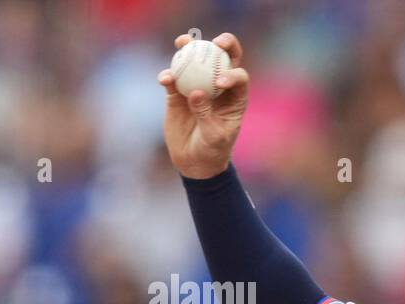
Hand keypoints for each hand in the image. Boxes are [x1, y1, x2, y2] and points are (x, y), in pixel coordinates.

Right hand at [157, 32, 249, 179]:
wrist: (193, 160)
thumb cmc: (212, 150)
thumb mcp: (213, 136)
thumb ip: (206, 114)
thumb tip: (196, 92)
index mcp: (235, 98)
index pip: (239, 77)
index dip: (232, 73)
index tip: (219, 82)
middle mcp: (218, 86)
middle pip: (224, 58)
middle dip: (224, 44)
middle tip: (214, 42)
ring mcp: (197, 86)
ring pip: (196, 60)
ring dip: (189, 48)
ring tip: (182, 43)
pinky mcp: (177, 92)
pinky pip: (173, 78)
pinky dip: (168, 75)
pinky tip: (165, 79)